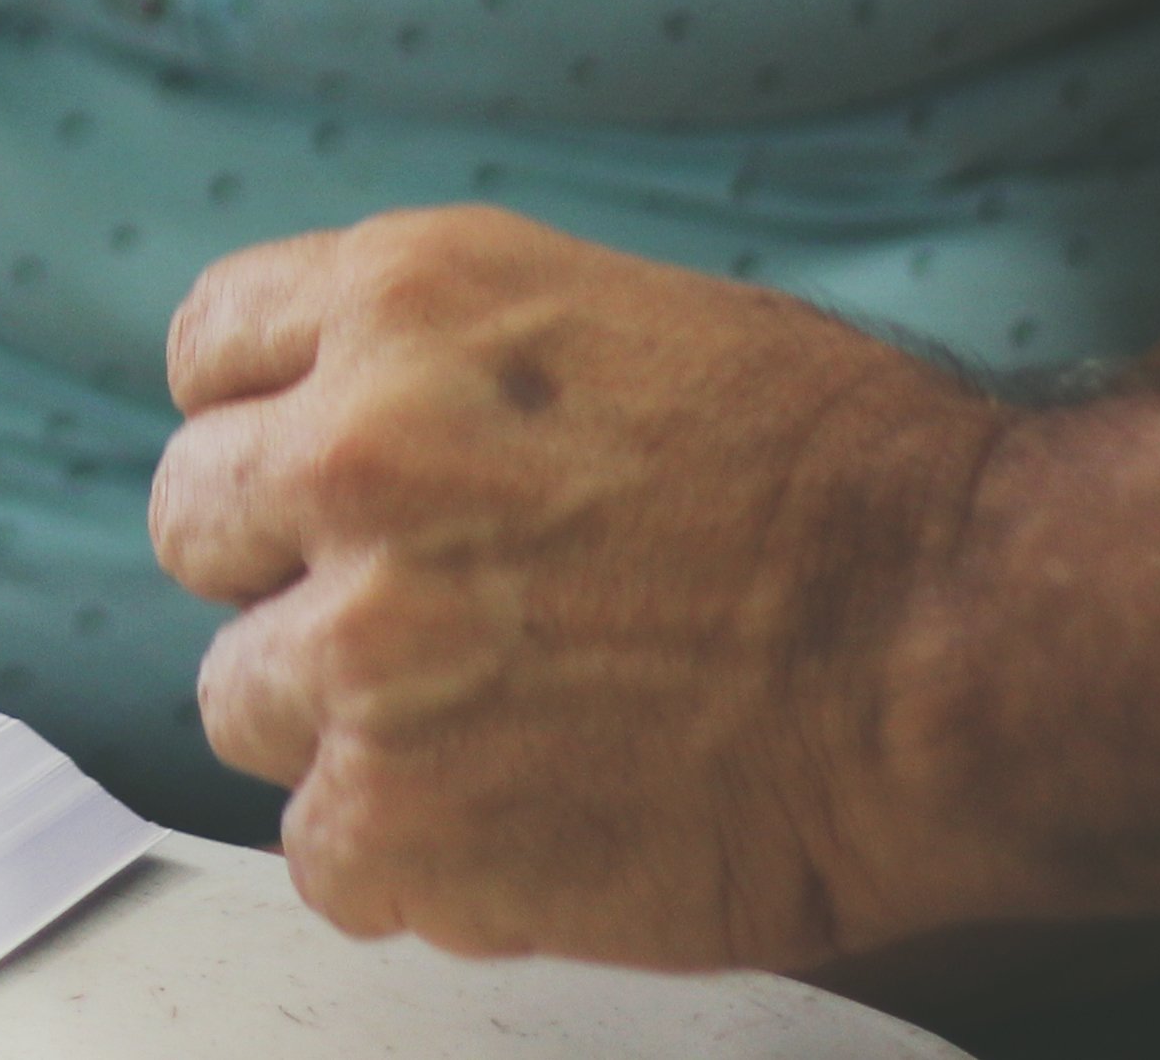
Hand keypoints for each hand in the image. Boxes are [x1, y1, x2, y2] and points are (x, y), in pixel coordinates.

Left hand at [150, 210, 1011, 970]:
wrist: (960, 641)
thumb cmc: (836, 481)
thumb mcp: (603, 323)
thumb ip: (436, 367)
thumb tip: (326, 416)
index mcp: (402, 305)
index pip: (209, 354)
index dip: (275, 421)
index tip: (331, 476)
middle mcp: (354, 454)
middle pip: (199, 521)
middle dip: (293, 567)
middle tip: (430, 609)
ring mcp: (363, 641)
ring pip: (242, 694)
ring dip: (349, 719)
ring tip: (506, 719)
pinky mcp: (397, 815)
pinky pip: (321, 849)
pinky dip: (412, 855)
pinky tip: (529, 813)